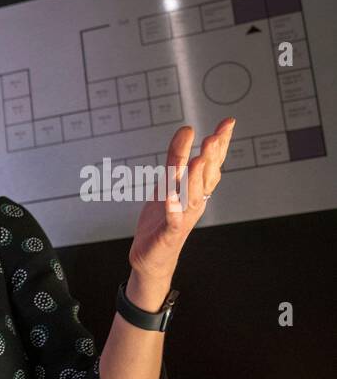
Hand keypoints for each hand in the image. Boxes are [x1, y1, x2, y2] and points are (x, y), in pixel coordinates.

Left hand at [130, 117, 234, 282]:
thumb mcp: (167, 183)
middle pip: (207, 179)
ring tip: (198, 160)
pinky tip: (172, 198)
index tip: (228, 123)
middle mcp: (195, 203)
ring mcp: (183, 218)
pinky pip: (173, 220)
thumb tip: (187, 130)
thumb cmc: (161, 220)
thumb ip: (177, 159)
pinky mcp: (169, 233)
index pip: (212, 164)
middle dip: (212, 158)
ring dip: (196, 179)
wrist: (150, 256)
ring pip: (193, 197)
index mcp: (197, 190)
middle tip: (214, 137)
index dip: (221, 144)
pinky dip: (174, 209)